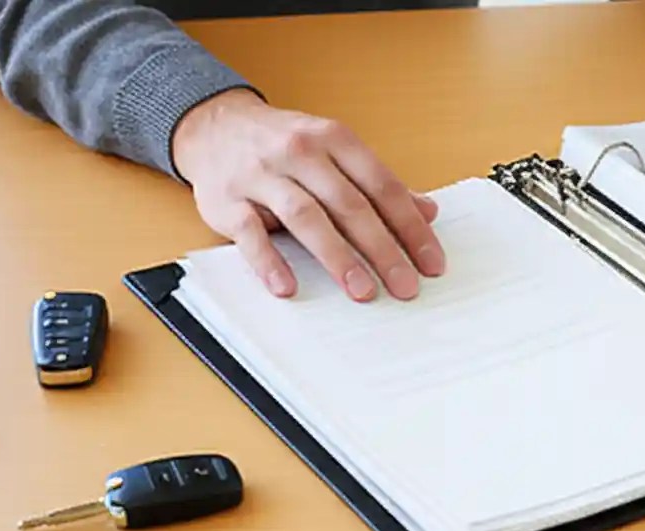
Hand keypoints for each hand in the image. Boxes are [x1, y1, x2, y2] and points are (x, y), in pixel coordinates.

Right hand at [172, 89, 444, 299]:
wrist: (213, 125)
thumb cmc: (284, 144)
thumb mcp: (335, 152)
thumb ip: (378, 183)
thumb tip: (428, 212)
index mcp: (334, 139)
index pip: (382, 186)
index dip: (411, 227)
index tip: (431, 263)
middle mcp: (300, 152)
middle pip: (349, 204)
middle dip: (382, 249)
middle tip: (405, 286)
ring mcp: (261, 174)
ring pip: (306, 216)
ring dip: (337, 257)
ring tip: (362, 291)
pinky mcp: (227, 199)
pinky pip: (250, 233)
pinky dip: (269, 261)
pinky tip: (287, 286)